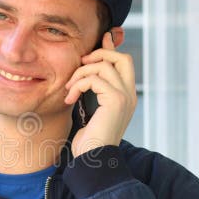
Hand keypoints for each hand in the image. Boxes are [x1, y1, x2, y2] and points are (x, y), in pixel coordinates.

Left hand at [63, 31, 136, 156]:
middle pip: (122, 58)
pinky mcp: (115, 100)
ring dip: (81, 73)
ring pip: (105, 66)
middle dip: (99, 55)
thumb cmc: (89, 140)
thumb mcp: (90, 110)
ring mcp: (125, 97)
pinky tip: (70, 98)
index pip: (124, 63)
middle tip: (81, 64)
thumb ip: (91, 92)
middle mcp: (130, 95)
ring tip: (69, 88)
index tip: (101, 39)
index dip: (111, 49)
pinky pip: (94, 79)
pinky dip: (78, 84)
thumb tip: (84, 74)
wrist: (93, 159)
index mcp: (126, 96)